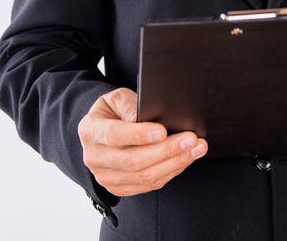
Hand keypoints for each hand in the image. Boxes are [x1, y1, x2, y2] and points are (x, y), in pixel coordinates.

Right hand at [77, 87, 207, 195]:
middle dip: (166, 150)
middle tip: (191, 139)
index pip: (114, 135)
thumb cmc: (112, 111)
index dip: (139, 135)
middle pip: (133, 160)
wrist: (102, 130)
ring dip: (174, 163)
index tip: (163, 130)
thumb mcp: (115, 98)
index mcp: (91, 131)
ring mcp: (106, 176)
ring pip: (144, 176)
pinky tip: (185, 159)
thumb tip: (143, 118)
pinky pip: (148, 185)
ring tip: (196, 148)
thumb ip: (128, 105)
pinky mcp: (119, 187)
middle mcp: (95, 157)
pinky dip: (170, 172)